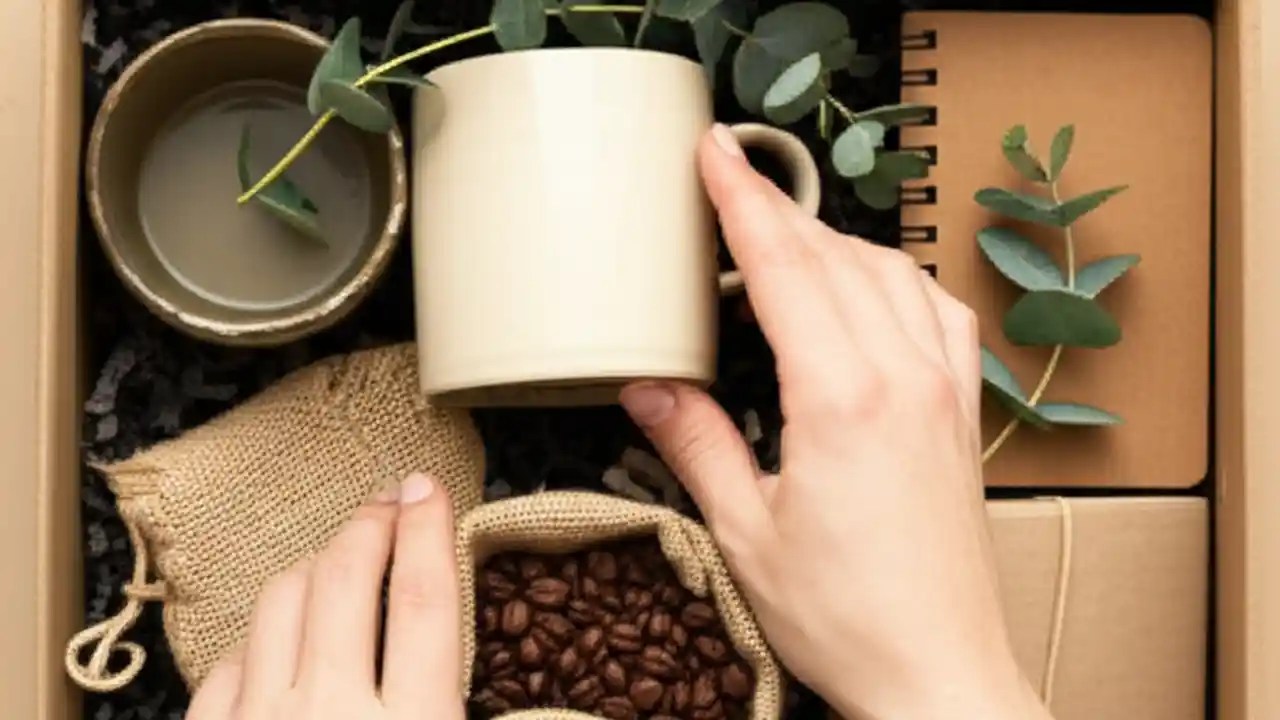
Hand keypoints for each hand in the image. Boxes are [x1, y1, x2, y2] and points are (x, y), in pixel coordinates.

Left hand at [187, 473, 463, 719]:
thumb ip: (454, 699)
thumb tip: (467, 651)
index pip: (424, 600)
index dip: (427, 531)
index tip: (427, 488)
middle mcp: (330, 711)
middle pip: (344, 579)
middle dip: (370, 524)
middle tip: (391, 502)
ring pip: (280, 600)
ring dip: (316, 563)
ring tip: (342, 556)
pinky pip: (228, 662)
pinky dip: (260, 634)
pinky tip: (283, 631)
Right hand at [619, 126, 1051, 719]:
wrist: (937, 671)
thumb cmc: (847, 617)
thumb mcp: (744, 531)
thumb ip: (696, 442)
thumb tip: (648, 385)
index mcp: (843, 398)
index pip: (783, 266)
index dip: (740, 200)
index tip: (713, 153)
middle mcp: (904, 377)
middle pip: (834, 255)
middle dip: (775, 208)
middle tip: (726, 182)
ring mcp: (943, 390)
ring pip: (890, 271)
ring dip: (831, 240)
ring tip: (781, 235)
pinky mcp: (961, 412)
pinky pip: (938, 311)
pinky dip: (895, 279)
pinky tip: (870, 289)